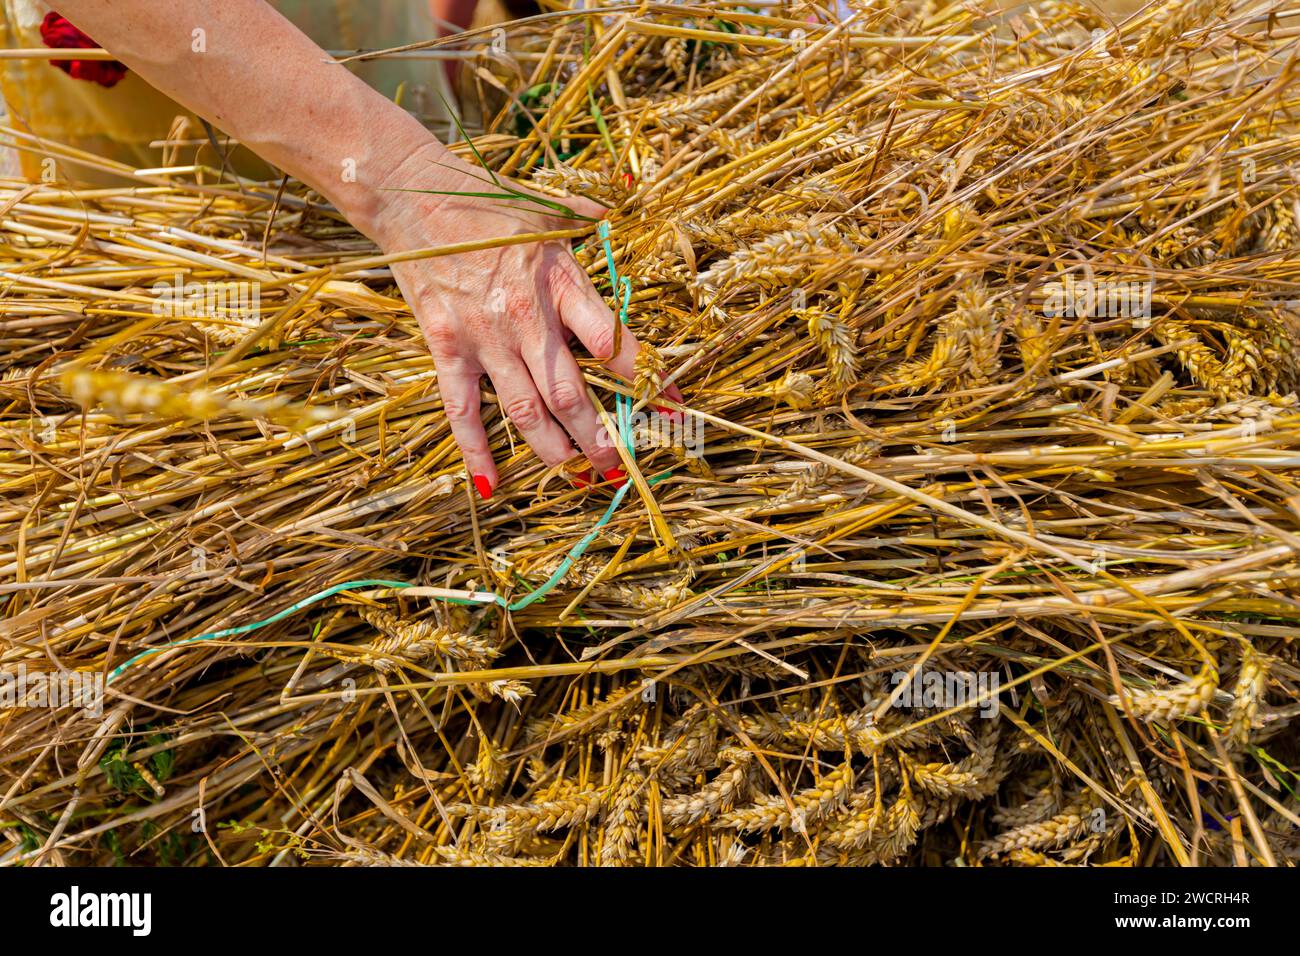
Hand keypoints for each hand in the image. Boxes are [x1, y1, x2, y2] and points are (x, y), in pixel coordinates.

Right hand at [370, 143, 678, 498]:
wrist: (411, 195)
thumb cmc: (486, 199)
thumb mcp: (548, 206)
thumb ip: (586, 218)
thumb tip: (614, 213)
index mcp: (559, 281)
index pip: (612, 341)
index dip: (646, 377)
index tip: (672, 407)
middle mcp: (525, 317)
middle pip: (570, 391)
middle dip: (597, 434)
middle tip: (617, 465)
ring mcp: (484, 337)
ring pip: (525, 409)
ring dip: (553, 448)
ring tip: (576, 473)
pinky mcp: (447, 347)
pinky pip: (461, 410)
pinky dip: (476, 450)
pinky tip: (491, 483)